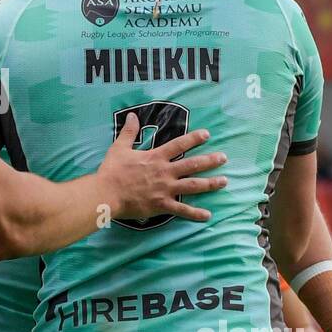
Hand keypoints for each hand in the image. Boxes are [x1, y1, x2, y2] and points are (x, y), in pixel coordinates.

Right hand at [99, 118, 226, 221]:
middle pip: (192, 164)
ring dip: (210, 183)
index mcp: (156, 157)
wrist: (107, 193)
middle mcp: (165, 172)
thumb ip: (129, 132)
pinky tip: (208, 215)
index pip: (179, 145)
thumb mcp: (119, 148)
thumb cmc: (112, 171)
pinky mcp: (162, 205)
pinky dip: (195, 213)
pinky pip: (182, 210)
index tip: (207, 134)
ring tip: (224, 181)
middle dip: (209, 161)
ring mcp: (165, 189)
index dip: (194, 139)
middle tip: (224, 158)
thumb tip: (131, 115)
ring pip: (193, 185)